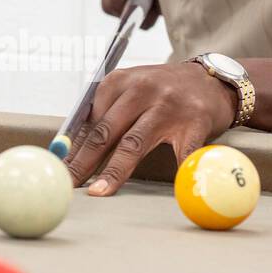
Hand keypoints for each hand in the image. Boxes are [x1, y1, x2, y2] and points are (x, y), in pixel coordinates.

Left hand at [66, 62, 237, 195]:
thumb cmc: (163, 92)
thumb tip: (71, 149)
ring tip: (99, 191)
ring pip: (134, 143)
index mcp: (120, 81)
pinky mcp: (195, 122)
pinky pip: (182, 153)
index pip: (90, 121)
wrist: (211, 80)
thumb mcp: (131, 90)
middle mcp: (142, 90)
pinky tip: (163, 190)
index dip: (73, 148)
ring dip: (114, 171)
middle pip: (106, 132)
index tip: (60, 168)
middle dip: (83, 162)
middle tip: (68, 184)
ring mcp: (169, 106)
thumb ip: (105, 114)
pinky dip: (173, 173)